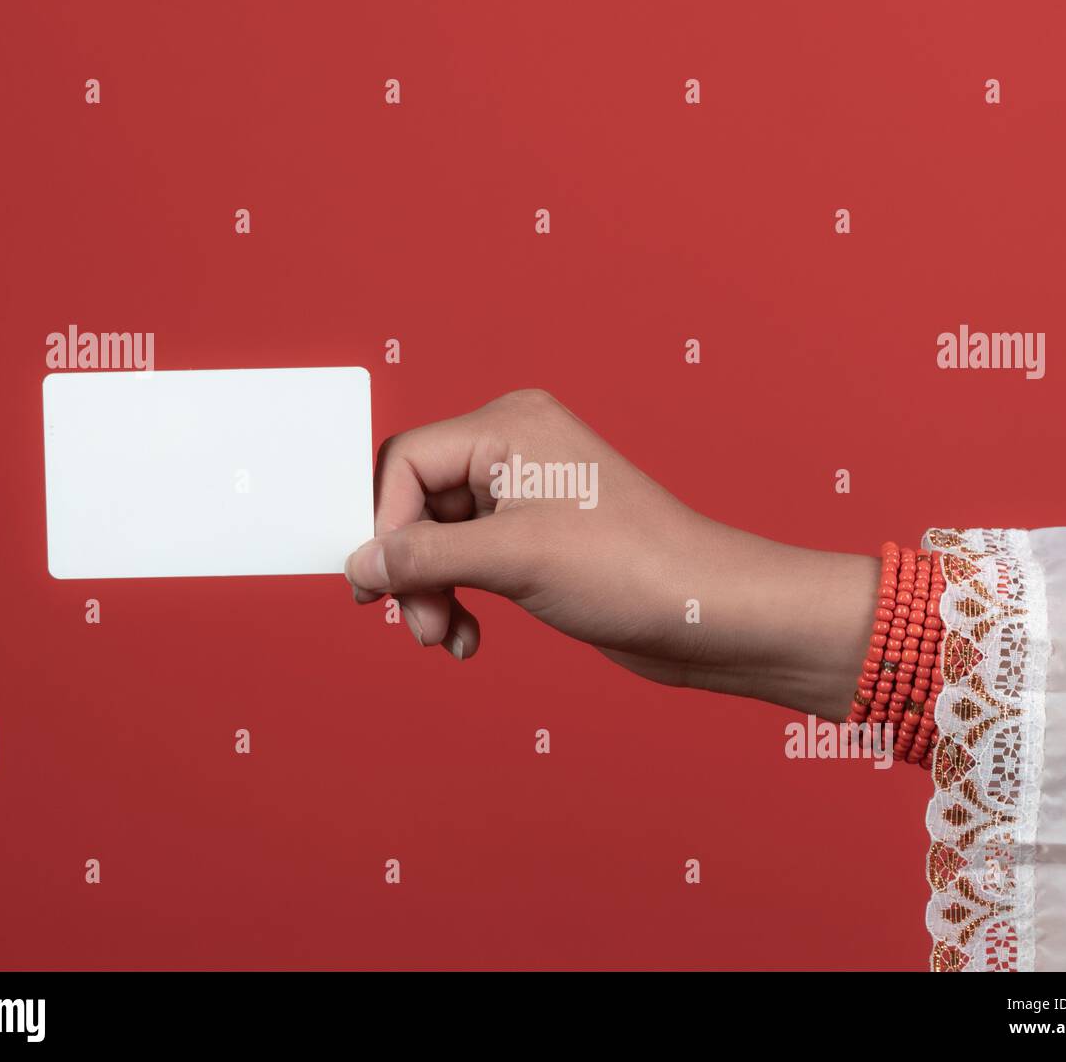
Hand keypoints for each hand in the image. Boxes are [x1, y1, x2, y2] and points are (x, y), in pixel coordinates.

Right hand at [345, 389, 877, 719]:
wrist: (704, 614)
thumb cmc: (632, 567)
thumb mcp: (512, 559)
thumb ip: (424, 557)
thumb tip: (360, 564)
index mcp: (509, 427)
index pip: (406, 462)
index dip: (383, 525)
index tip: (379, 586)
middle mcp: (514, 452)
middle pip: (416, 505)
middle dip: (411, 570)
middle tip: (415, 623)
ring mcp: (525, 498)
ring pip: (438, 541)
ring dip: (432, 593)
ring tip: (443, 637)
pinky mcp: (535, 540)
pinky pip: (469, 563)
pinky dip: (458, 600)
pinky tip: (466, 638)